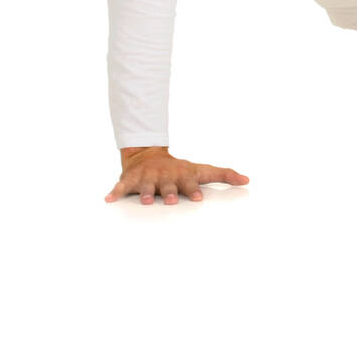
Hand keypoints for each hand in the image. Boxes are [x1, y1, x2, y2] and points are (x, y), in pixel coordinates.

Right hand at [105, 146, 249, 204]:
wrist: (148, 155)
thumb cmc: (178, 169)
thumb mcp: (200, 170)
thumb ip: (223, 174)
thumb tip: (248, 179)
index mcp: (182, 176)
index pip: (190, 183)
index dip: (193, 190)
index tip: (198, 198)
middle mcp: (165, 177)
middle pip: (168, 185)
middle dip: (170, 192)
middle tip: (173, 200)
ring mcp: (147, 178)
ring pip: (146, 187)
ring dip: (146, 193)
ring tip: (147, 201)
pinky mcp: (130, 180)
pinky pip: (121, 186)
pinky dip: (115, 192)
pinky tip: (109, 199)